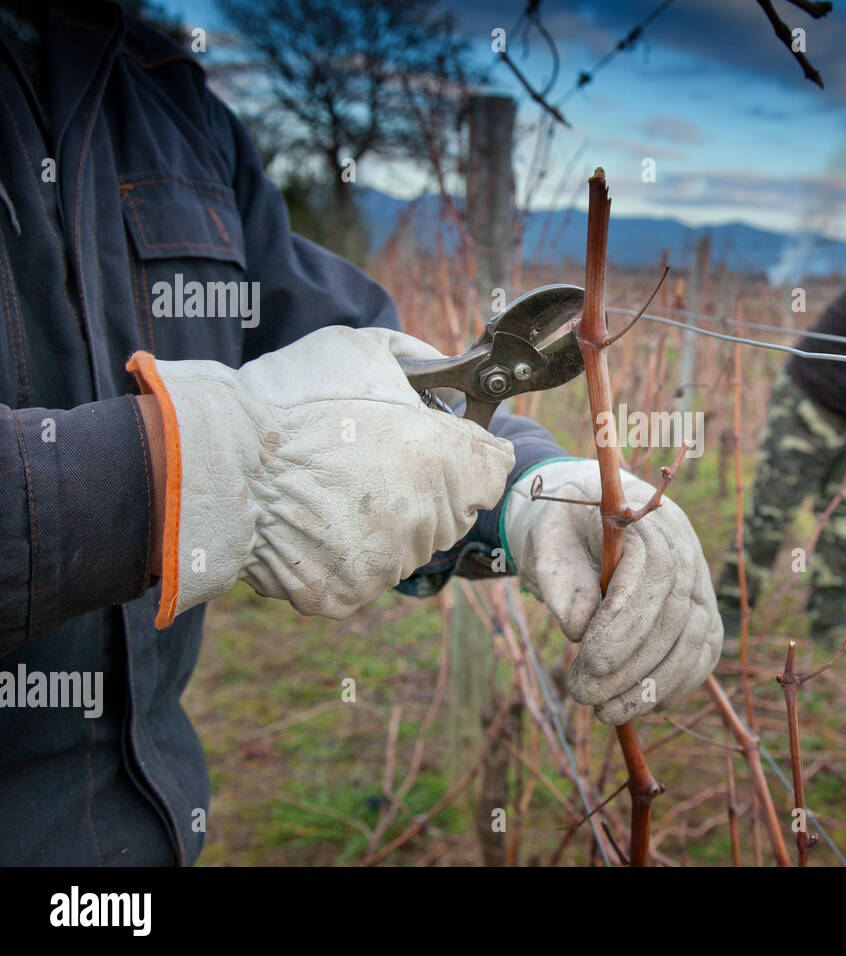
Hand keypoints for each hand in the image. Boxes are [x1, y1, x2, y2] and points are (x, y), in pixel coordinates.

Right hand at [127, 325, 514, 624]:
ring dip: (381, 526)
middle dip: (421, 491)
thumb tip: (446, 369)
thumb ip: (419, 358)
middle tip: (364, 467)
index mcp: (440, 458)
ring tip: (330, 493)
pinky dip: (341, 558)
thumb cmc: (287, 402)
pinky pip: (362, 577)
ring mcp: (387, 562)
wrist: (216, 462)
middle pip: (450, 512)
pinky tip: (313, 526)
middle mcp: (424, 517)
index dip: (465, 455)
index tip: (439, 449)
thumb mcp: (359, 348)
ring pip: (407, 547)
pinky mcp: (348, 593)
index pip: (492, 469)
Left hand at [503, 458, 721, 723]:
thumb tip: (581, 629)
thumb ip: (561, 582)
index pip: (656, 572)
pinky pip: (702, 653)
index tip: (590, 662)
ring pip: (693, 640)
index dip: (627, 622)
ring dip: (652, 686)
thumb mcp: (547, 545)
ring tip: (606, 711)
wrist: (584, 520)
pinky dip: (676, 686)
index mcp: (648, 522)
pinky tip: (640, 706)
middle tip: (582, 694)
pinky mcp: (700, 612)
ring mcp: (698, 583)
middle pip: (674, 615)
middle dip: (630, 665)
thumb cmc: (562, 532)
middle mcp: (685, 550)